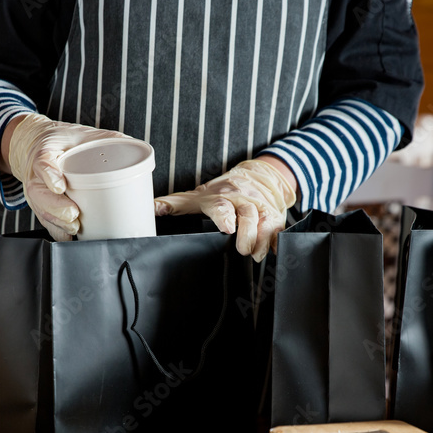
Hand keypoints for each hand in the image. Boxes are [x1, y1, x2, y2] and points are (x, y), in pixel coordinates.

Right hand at [5, 113, 128, 240]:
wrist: (38, 142)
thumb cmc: (65, 141)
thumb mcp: (85, 133)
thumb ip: (114, 141)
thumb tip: (145, 158)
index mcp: (47, 152)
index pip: (42, 163)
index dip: (49, 175)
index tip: (60, 186)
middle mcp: (38, 175)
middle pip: (39, 195)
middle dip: (57, 209)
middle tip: (74, 215)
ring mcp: (37, 192)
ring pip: (41, 211)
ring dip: (58, 224)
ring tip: (74, 228)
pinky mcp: (41, 205)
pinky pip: (45, 221)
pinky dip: (57, 231)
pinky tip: (70, 236)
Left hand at [153, 159, 296, 261]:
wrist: (257, 177)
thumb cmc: (223, 191)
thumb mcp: (199, 196)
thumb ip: (176, 203)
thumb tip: (153, 208)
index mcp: (222, 196)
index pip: (222, 205)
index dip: (225, 216)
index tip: (228, 228)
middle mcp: (243, 200)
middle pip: (248, 214)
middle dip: (247, 233)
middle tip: (243, 250)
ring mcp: (261, 208)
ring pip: (266, 222)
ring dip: (263, 240)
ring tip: (256, 255)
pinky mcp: (275, 216)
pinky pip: (280, 228)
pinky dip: (279, 240)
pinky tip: (276, 251)